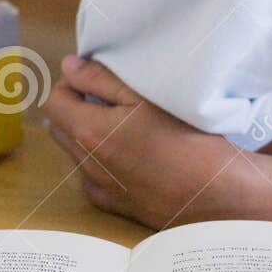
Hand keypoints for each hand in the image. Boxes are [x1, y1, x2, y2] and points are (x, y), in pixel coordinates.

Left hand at [46, 56, 271, 229]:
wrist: (217, 192)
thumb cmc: (188, 139)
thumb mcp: (147, 97)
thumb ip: (102, 79)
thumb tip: (69, 66)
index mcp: (89, 131)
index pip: (54, 102)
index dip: (71, 86)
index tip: (95, 81)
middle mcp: (85, 163)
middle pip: (59, 128)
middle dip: (76, 109)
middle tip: (110, 99)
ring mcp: (98, 187)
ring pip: (76, 154)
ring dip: (89, 136)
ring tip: (127, 128)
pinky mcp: (113, 205)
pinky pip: (92, 179)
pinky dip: (102, 164)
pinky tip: (133, 158)